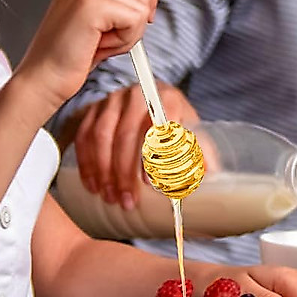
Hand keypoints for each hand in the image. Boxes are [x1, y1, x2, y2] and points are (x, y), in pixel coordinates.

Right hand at [13, 0, 157, 120]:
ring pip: (142, 6)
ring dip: (129, 33)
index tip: (138, 19)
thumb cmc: (70, 57)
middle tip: (109, 38)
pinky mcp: (90, 4)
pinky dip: (124, 40)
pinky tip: (99, 47)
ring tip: (100, 43)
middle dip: (136, 20)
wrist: (43, 80)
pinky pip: (135, 19)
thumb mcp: (100, 21)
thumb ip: (118, 2)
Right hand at [73, 82, 198, 208]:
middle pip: (127, 133)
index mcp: (168, 98)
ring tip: (110, 197)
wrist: (152, 101)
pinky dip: (86, 163)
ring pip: (102, 135)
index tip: (149, 182)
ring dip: (104, 171)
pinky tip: (93, 185)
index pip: (159, 124)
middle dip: (124, 172)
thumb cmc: (176, 122)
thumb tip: (212, 176)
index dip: (153, 154)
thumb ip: (201, 153)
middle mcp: (138, 95)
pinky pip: (85, 136)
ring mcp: (113, 100)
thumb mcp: (193, 132)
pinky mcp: (93, 108)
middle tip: (128, 201)